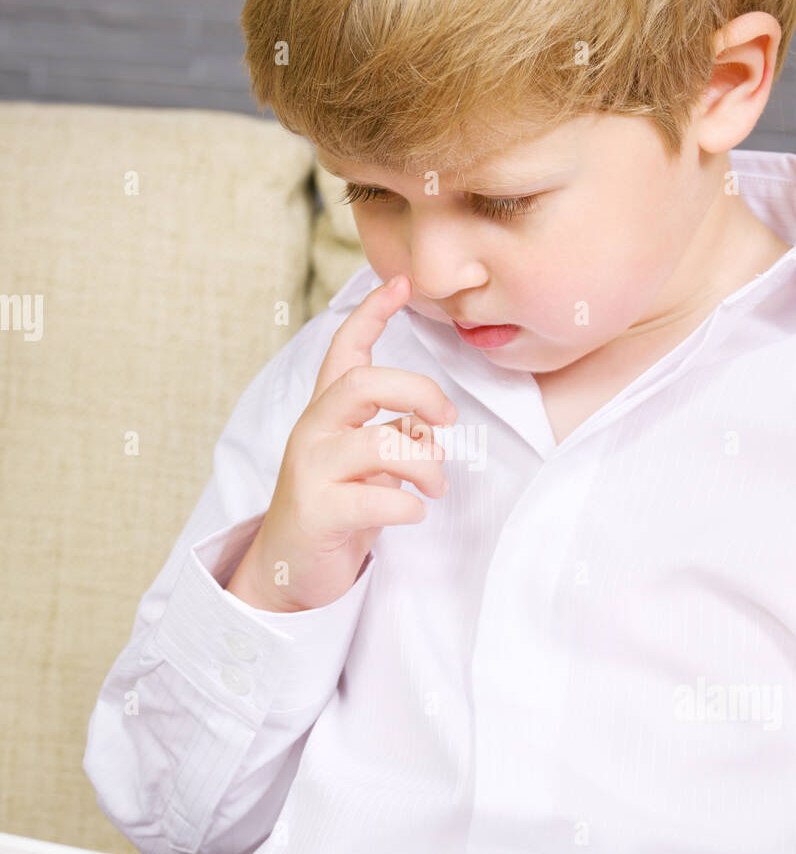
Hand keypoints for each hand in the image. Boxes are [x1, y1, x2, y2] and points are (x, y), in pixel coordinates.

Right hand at [226, 272, 456, 611]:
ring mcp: (311, 471)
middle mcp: (312, 432)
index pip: (343, 350)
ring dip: (426, 465)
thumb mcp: (368, 466)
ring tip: (435, 486)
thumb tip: (429, 432)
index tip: (401, 282)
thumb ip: (395, 437)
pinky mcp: (317, 512)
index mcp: (326, 414)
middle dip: (419, 392)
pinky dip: (410, 506)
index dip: (372, 313)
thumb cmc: (338, 510)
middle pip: (364, 384)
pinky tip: (412, 514)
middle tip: (448, 418)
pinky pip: (379, 500)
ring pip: (380, 445)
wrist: (290, 570)